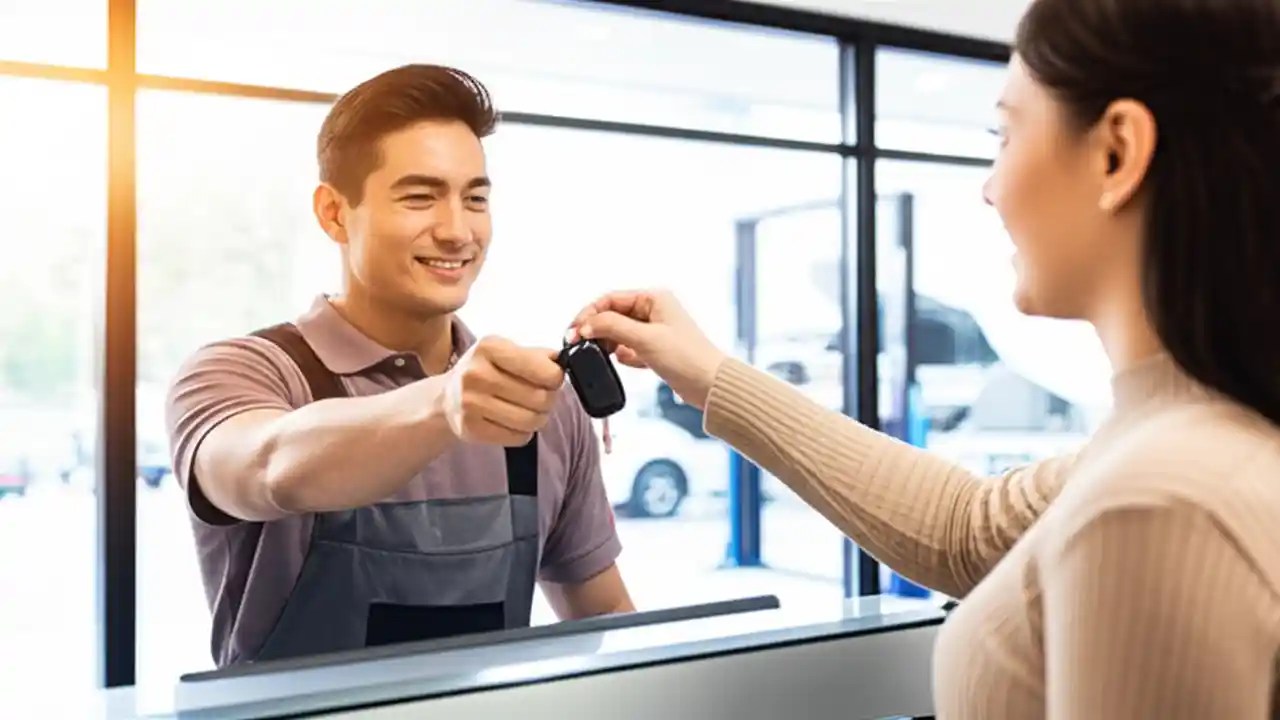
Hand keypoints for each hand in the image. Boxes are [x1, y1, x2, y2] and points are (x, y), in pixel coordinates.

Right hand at [442, 336, 565, 445]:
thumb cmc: (483, 371)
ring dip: (539, 419)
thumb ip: (536, 355)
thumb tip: (562, 360)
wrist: (446, 397)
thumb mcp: (505, 351)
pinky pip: (518, 437)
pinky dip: (524, 432)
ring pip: (530, 420)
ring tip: (531, 411)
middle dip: (549, 400)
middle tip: (543, 398)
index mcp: (489, 348)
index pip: (545, 371)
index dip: (556, 378)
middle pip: (540, 398)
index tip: (552, 379)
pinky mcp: (470, 429)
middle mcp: (477, 374)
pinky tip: (514, 422)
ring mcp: (471, 403)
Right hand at [569, 290, 726, 409]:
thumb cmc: (686, 358)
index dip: (589, 314)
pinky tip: (624, 363)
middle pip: (613, 315)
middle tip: (577, 344)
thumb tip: (585, 325)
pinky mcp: (656, 350)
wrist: (710, 386)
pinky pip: (630, 348)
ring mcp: (655, 331)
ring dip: (609, 344)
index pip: (611, 299)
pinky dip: (624, 356)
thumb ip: (612, 327)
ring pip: (619, 333)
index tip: (574, 331)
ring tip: (600, 355)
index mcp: (654, 298)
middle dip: (596, 330)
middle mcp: (654, 311)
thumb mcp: (644, 339)